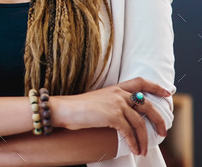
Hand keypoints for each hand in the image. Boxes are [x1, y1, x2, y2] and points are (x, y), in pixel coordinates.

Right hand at [55, 77, 170, 156]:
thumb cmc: (78, 108)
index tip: (166, 93)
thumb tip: (125, 118)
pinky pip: (130, 132)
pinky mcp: (113, 116)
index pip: (140, 82)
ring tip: (143, 150)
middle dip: (159, 120)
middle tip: (163, 132)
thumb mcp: (98, 101)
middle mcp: (118, 94)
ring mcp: (116, 104)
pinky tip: (134, 149)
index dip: (155, 87)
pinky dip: (134, 142)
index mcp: (115, 88)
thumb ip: (113, 104)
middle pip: (147, 105)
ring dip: (144, 139)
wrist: (65, 109)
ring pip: (140, 123)